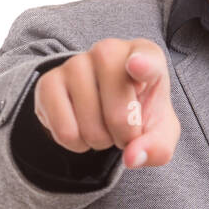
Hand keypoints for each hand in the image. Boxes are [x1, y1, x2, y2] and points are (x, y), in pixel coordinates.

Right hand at [33, 37, 180, 168]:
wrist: (103, 110)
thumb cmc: (138, 113)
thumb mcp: (159, 131)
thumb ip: (158, 147)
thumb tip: (132, 157)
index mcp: (145, 55)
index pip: (146, 56)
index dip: (143, 63)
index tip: (137, 66)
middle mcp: (108, 51)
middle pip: (117, 99)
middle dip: (124, 130)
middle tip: (126, 134)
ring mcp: (74, 63)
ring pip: (89, 120)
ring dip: (100, 140)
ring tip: (104, 129)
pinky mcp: (48, 82)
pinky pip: (64, 130)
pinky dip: (77, 143)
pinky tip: (83, 130)